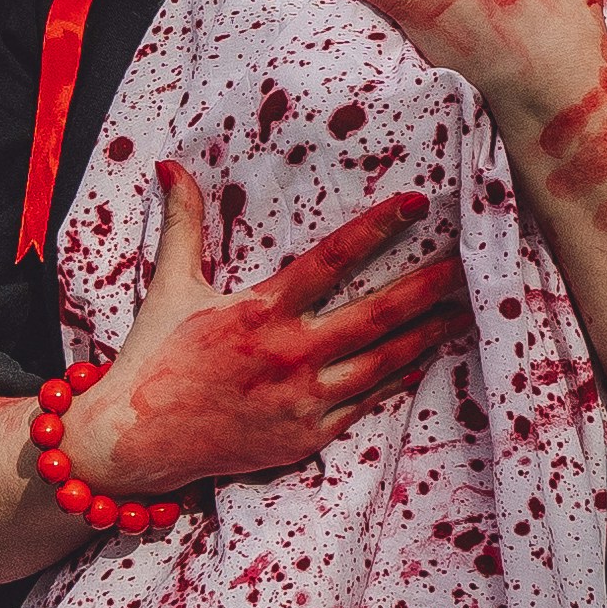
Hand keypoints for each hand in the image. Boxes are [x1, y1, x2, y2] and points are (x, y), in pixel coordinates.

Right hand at [65, 172, 463, 499]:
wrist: (136, 442)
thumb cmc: (154, 358)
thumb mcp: (169, 286)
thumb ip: (183, 224)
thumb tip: (170, 164)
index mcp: (259, 311)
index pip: (329, 260)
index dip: (375, 228)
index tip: (414, 201)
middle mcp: (287, 354)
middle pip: (375, 315)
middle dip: (428, 287)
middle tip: (469, 264)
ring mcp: (300, 400)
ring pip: (381, 362)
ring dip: (426, 334)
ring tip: (464, 312)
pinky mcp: (304, 437)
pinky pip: (364, 405)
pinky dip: (395, 380)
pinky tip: (422, 361)